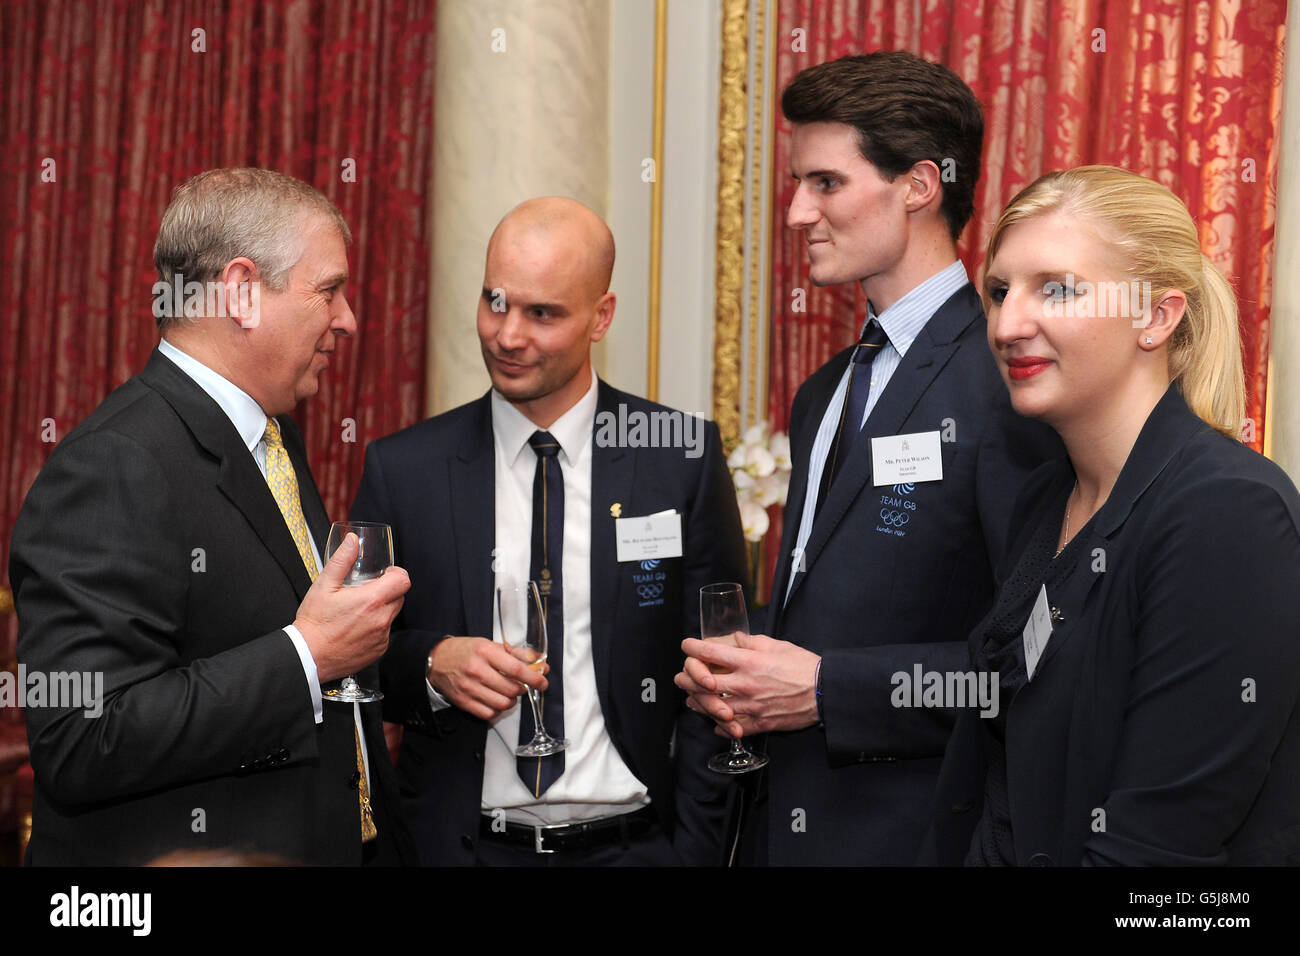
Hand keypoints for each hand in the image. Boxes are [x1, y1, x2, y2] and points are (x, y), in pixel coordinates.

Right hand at [294, 532, 410, 681]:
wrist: (309, 656)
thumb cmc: (314, 622)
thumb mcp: (324, 585)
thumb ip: (342, 560)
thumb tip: (352, 541)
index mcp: (371, 601)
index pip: (403, 581)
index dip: (397, 574)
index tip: (386, 574)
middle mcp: (381, 620)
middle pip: (399, 597)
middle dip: (388, 591)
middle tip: (367, 591)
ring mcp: (381, 637)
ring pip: (392, 615)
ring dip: (382, 609)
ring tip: (359, 610)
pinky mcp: (379, 650)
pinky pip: (385, 632)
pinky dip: (376, 627)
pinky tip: (357, 626)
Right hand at [428, 636, 547, 720]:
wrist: (437, 660)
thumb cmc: (466, 650)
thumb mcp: (490, 645)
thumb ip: (517, 654)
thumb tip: (541, 664)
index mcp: (485, 651)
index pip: (516, 669)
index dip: (533, 678)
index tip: (542, 682)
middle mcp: (477, 670)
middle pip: (511, 689)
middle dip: (522, 689)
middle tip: (522, 685)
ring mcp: (469, 687)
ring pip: (502, 703)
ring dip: (512, 700)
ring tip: (509, 693)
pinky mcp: (463, 702)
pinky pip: (489, 713)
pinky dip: (498, 710)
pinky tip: (497, 700)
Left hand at [676, 633, 819, 735]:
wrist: (824, 691)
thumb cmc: (803, 665)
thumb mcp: (776, 644)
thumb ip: (750, 641)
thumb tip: (733, 638)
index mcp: (749, 662)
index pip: (711, 652)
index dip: (693, 647)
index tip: (686, 645)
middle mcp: (745, 684)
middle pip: (703, 683)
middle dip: (687, 678)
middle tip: (681, 676)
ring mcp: (751, 706)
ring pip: (714, 708)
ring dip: (699, 704)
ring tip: (691, 700)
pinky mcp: (760, 723)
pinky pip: (733, 728)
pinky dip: (721, 726)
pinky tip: (715, 722)